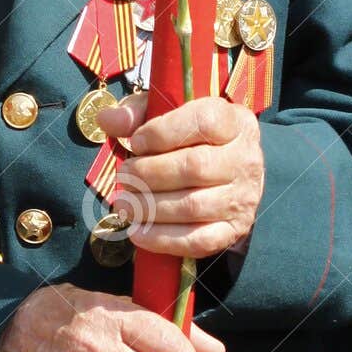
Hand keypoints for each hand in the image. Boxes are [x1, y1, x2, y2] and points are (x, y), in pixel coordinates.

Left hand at [96, 96, 264, 259]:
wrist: (233, 169)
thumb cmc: (193, 135)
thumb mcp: (171, 112)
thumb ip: (138, 111)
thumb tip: (107, 120)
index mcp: (233, 121)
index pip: (203, 122)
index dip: (163, 133)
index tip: (136, 142)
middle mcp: (244, 159)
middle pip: (194, 167)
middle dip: (149, 174)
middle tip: (124, 176)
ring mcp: (242, 197)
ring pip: (193, 206)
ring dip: (150, 208)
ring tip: (124, 204)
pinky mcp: (234, 229)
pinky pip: (200, 240)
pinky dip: (164, 239)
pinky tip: (138, 232)